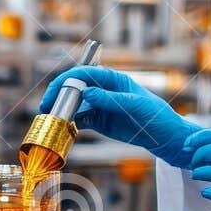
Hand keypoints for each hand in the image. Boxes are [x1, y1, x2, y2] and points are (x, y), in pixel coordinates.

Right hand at [39, 66, 198, 167]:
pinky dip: (70, 123)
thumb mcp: (134, 106)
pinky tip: (63, 129)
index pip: (84, 74)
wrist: (164, 136)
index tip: (55, 92)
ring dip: (62, 110)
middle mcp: (103, 89)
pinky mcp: (99, 120)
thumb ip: (110, 99)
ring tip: (50, 120)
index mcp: (113, 79)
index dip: (67, 81)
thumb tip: (88, 93)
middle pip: (75, 87)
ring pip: (75, 103)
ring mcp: (100, 105)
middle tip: (46, 108)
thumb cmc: (155, 115)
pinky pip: (80, 119)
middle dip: (59, 95)